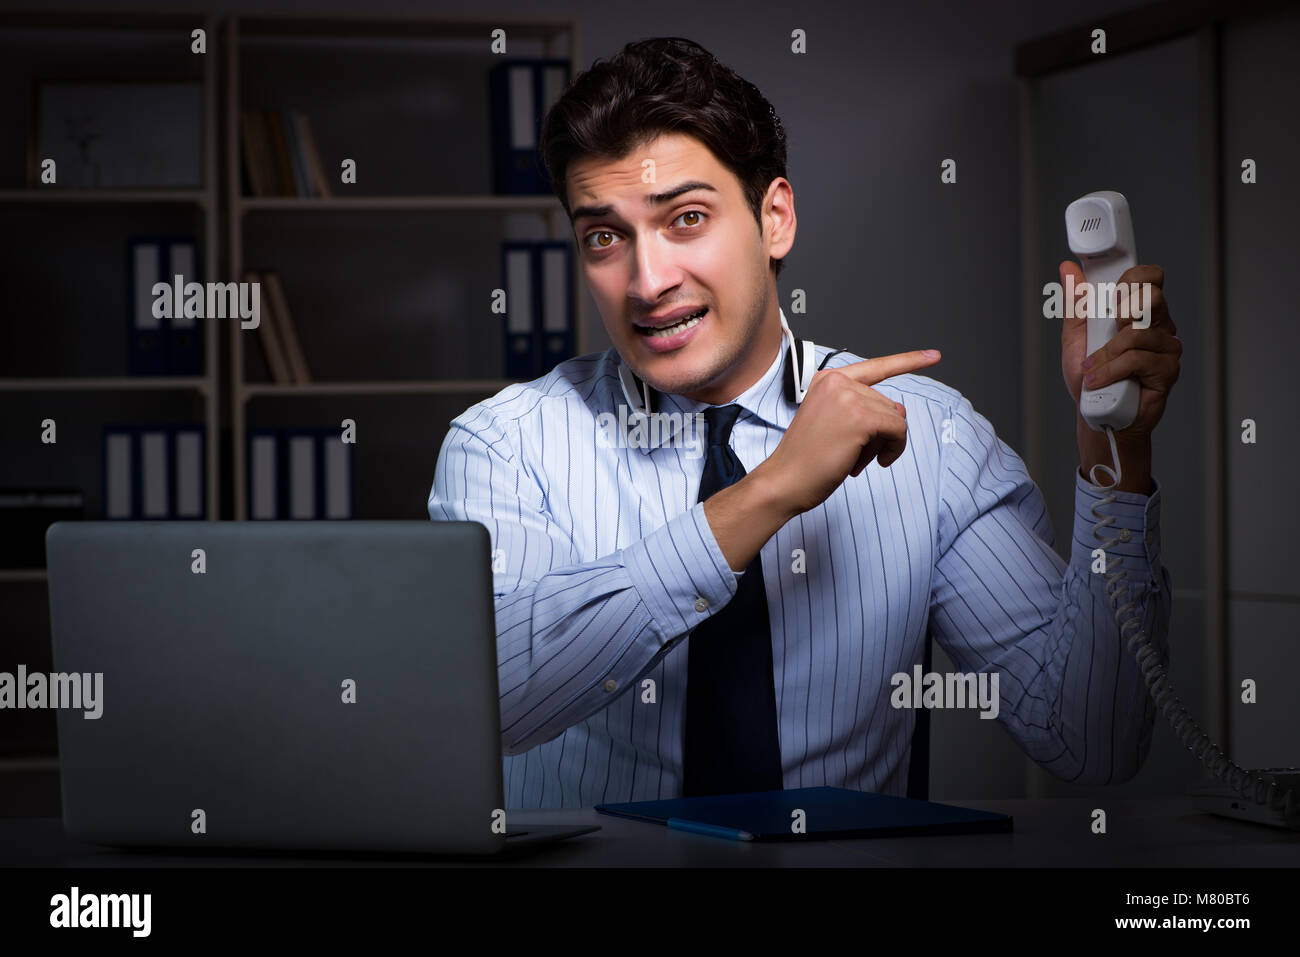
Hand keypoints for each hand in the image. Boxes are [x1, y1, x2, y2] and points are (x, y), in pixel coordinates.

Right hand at [756, 350, 941, 516]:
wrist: (785, 479)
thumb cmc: (806, 459)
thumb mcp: (837, 426)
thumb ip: (867, 411)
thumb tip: (901, 410)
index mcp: (827, 380)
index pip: (875, 367)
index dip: (908, 361)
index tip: (933, 356)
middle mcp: (837, 382)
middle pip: (886, 403)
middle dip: (879, 433)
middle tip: (855, 454)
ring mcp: (849, 397)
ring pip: (894, 418)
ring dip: (883, 444)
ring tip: (856, 459)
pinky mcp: (861, 418)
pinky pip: (898, 430)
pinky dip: (894, 448)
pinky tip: (878, 462)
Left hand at [1058, 261, 1181, 443]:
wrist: (1095, 415)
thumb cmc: (1091, 377)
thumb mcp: (1076, 336)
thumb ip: (1075, 303)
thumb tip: (1067, 269)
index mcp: (1140, 312)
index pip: (1150, 278)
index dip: (1133, 279)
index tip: (1113, 294)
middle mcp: (1158, 327)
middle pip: (1153, 297)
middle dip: (1123, 311)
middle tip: (1108, 330)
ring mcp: (1166, 349)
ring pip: (1138, 333)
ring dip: (1106, 353)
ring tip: (1093, 368)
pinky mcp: (1167, 371)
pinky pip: (1139, 359)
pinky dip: (1112, 370)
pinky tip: (1100, 380)